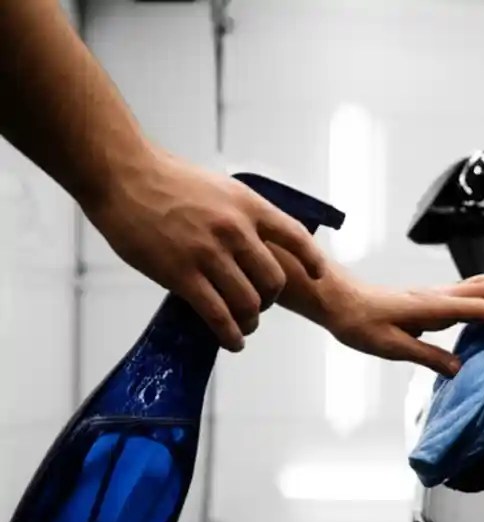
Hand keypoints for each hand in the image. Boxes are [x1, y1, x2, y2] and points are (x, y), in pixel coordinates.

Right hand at [84, 151, 325, 351]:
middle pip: (274, 280)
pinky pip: (217, 314)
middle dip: (271, 299)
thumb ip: (241, 213)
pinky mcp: (182, 274)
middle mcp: (236, 231)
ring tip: (245, 328)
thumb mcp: (219, 187)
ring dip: (251, 321)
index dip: (310, 260)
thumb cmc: (167, 179)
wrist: (124, 176)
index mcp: (249, 206)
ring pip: (248, 302)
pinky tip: (232, 341)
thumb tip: (257, 236)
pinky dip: (230, 333)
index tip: (317, 275)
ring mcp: (209, 253)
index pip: (295, 237)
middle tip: (260, 306)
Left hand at [322, 272, 483, 375]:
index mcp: (432, 308)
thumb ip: (427, 356)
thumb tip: (460, 370)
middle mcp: (440, 295)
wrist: (340, 301)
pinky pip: (475, 286)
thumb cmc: (361, 325)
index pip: (477, 309)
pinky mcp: (436, 296)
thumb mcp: (391, 347)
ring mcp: (439, 292)